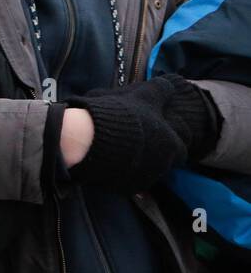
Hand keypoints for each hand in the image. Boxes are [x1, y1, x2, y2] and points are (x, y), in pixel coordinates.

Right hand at [65, 78, 188, 192]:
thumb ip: (161, 90)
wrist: (91, 139)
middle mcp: (163, 166)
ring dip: (137, 163)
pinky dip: (120, 173)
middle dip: (152, 154)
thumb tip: (170, 84)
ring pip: (145, 172)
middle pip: (162, 163)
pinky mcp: (124, 188)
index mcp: (172, 146)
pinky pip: (126, 181)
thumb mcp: (145, 95)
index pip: (180, 150)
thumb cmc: (123, 116)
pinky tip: (109, 159)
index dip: (168, 142)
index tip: (155, 135)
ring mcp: (143, 179)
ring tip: (119, 149)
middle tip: (135, 141)